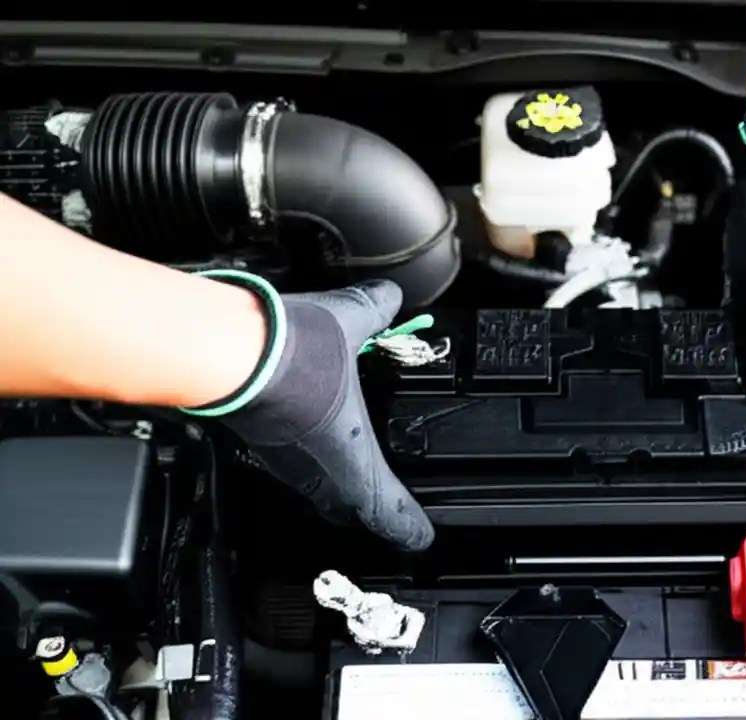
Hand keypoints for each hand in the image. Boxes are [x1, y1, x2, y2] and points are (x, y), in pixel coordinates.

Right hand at [212, 279, 433, 550]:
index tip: (421, 539)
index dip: (409, 529)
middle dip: (370, 508)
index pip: (388, 512)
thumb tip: (390, 296)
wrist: (220, 347)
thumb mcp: (351, 319)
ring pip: (315, 485)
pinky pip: (290, 459)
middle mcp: (315, 469)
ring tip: (354, 470)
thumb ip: (377, 309)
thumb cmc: (289, 347)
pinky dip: (307, 453)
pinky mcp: (258, 438)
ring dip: (336, 480)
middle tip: (389, 509)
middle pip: (348, 506)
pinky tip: (310, 427)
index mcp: (351, 456)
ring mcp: (281, 457)